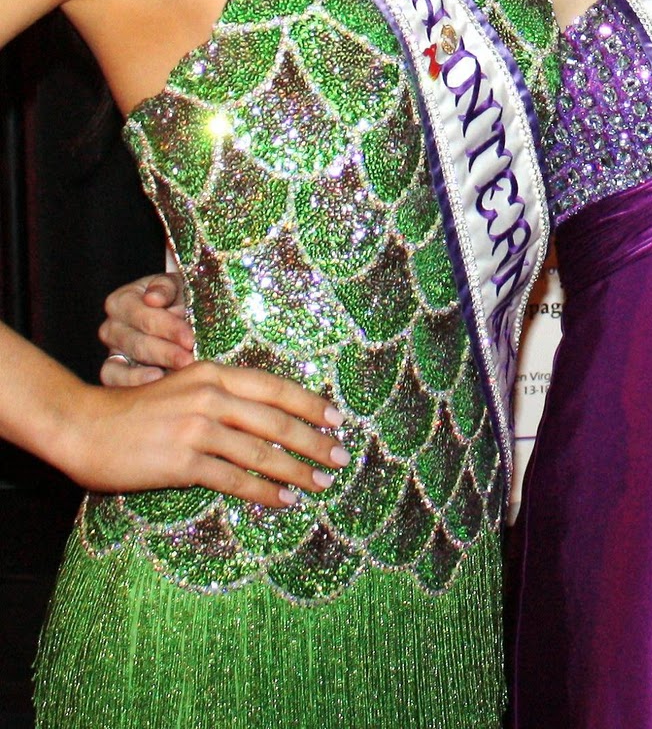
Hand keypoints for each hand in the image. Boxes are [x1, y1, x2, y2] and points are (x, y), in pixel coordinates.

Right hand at [57, 361, 349, 508]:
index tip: (338, 419)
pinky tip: (283, 501)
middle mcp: (210, 396)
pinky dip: (262, 492)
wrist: (85, 426)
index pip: (275, 387)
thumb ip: (222, 395)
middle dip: (314, 441)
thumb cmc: (137, 410)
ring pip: (260, 452)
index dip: (310, 403)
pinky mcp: (182, 461)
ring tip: (319, 484)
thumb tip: (267, 418)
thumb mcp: (184, 387)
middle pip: (276, 421)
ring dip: (295, 471)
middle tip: (341, 458)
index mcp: (214, 373)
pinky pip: (233, 479)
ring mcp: (197, 429)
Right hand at [99, 273, 191, 385]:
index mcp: (121, 301)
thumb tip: (152, 298)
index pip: (143, 316)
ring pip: (126, 365)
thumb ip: (165, 288)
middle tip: (190, 360)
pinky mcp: (114, 373)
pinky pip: (115, 382)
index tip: (190, 339)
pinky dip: (134, 382)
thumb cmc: (177, 295)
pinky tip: (158, 380)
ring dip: (155, 368)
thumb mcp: (176, 284)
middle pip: (137, 343)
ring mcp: (112, 352)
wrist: (180, 310)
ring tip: (180, 371)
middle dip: (166, 352)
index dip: (168, 328)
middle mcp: (111, 327)